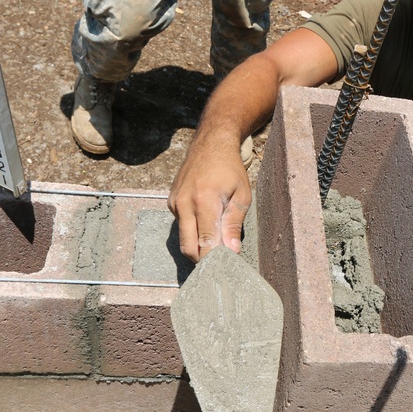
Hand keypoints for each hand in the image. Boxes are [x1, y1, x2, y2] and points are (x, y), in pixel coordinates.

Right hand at [167, 141, 251, 261]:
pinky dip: (193, 232)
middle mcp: (184, 203)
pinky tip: (206, 225)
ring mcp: (175, 203)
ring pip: (183, 238)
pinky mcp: (171, 202)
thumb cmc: (230, 169)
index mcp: (204, 201)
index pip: (205, 241)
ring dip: (198, 246)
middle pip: (188, 247)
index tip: (226, 266)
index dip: (215, 258)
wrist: (210, 145)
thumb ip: (234, 224)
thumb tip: (232, 251)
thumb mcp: (242, 195)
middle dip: (203, 259)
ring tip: (216, 245)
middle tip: (220, 263)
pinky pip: (181, 225)